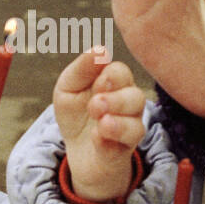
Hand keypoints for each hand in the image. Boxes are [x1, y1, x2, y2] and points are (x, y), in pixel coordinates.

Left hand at [54, 49, 146, 201]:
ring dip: (117, 109)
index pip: (118, 71)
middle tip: (95, 103)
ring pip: (137, 110)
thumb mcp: (67, 90)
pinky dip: (113, 133)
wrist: (78, 154)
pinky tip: (98, 134)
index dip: (106, 75)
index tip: (94, 84)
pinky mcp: (127, 145)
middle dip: (115, 94)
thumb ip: (80, 70)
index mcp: (114, 83)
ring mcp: (130, 122)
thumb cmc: (76, 115)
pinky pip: (131, 135)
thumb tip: (99, 50)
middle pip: (133, 91)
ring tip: (99, 116)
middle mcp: (127, 100)